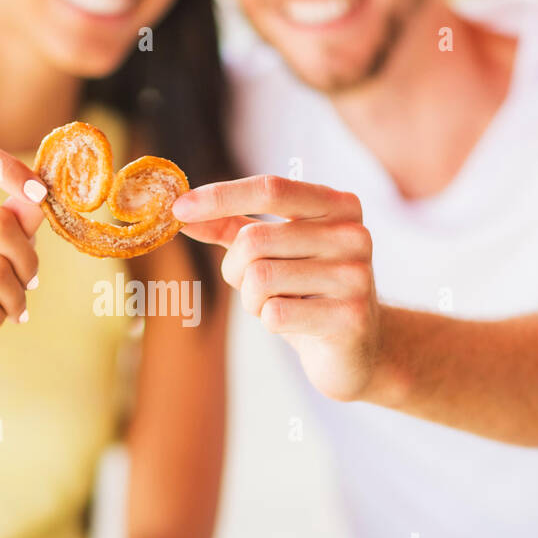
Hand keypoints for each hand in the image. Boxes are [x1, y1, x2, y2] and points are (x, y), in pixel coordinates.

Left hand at [173, 175, 381, 401]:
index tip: (178, 209)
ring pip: (260, 278)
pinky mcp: (350, 317)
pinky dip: (270, 321)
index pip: (270, 188)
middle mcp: (353, 233)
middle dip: (236, 269)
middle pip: (255, 240)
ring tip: (279, 304)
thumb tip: (183, 214)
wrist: (359, 349)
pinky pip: (275, 314)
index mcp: (338, 205)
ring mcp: (356, 275)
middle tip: (253, 287)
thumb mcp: (274, 251)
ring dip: (252, 299)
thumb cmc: (310, 292)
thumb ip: (232, 227)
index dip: (220, 196)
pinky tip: (295, 324)